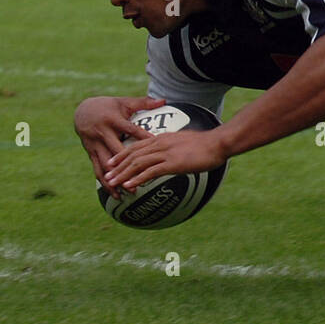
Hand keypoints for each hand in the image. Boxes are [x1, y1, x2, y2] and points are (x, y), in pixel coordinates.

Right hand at [74, 95, 164, 189]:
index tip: (155, 144)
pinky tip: (116, 193)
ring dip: (116, 179)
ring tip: (129, 191)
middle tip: (141, 176)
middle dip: (127, 165)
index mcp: (113, 120)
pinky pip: (97, 170)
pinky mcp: (90, 153)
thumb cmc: (108, 106)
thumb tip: (163, 100)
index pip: (129, 129)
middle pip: (116, 152)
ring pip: (105, 165)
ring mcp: (95, 145)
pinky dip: (106, 182)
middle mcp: (102, 134)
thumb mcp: (124, 102)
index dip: (142, 136)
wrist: (82, 111)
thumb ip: (144, 102)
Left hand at [104, 129, 227, 193]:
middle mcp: (160, 144)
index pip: (137, 145)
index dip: (122, 154)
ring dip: (123, 174)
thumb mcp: (186, 143)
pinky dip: (137, 178)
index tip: (112, 162)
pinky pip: (150, 172)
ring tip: (113, 182)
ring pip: (138, 163)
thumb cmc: (207, 144)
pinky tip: (130, 185)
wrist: (218, 143)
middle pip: (133, 154)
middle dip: (118, 166)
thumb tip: (172, 155)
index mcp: (163, 138)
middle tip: (106, 175)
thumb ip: (175, 147)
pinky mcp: (172, 163)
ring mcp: (165, 153)